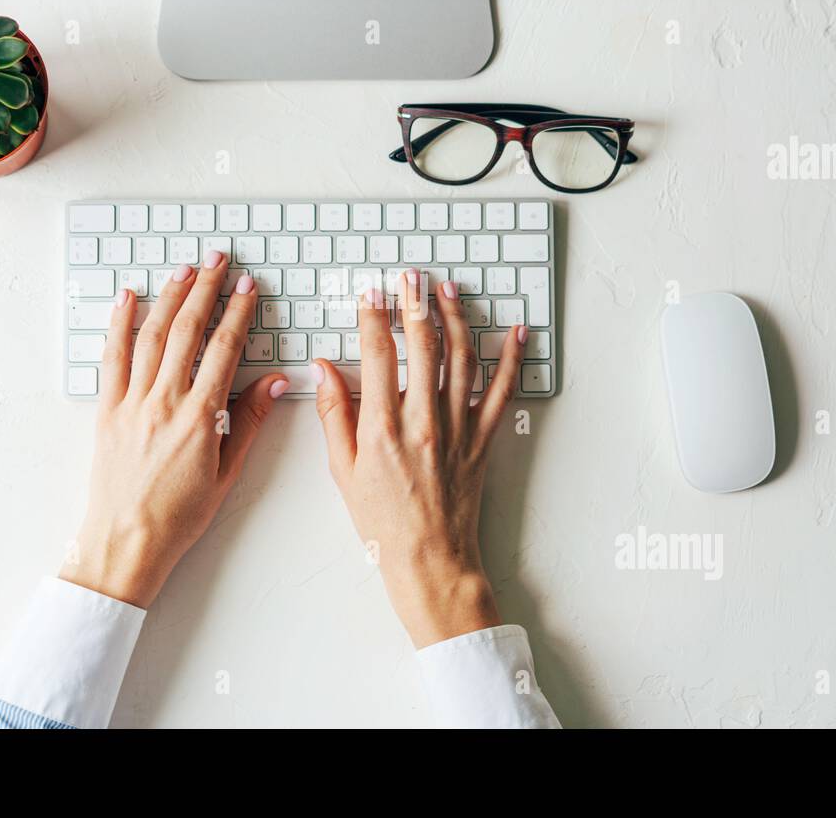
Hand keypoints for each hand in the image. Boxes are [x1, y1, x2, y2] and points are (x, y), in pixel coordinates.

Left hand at [60, 251, 288, 607]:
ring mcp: (132, 403)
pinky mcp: (107, 410)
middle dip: (206, 290)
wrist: (126, 542)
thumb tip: (276, 381)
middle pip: (187, 331)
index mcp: (200, 418)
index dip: (238, 313)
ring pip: (151, 336)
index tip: (248, 287)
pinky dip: (119, 324)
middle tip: (219, 260)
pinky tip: (128, 298)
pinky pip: (112, 357)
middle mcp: (164, 402)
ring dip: (169, 297)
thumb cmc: (180, 515)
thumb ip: (250, 421)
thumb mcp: (228, 472)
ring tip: (184, 270)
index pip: (223, 350)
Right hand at [312, 270, 526, 647]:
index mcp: (382, 428)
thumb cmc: (382, 521)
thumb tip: (322, 369)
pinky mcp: (482, 440)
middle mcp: (422, 421)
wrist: (429, 560)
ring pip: (461, 359)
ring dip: (456, 319)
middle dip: (416, 304)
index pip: (377, 355)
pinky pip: (501, 393)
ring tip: (448, 290)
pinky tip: (513, 332)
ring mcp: (456, 429)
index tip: (370, 293)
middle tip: (411, 277)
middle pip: (422, 347)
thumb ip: (333, 414)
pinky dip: (510, 360)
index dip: (373, 317)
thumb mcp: (342, 469)